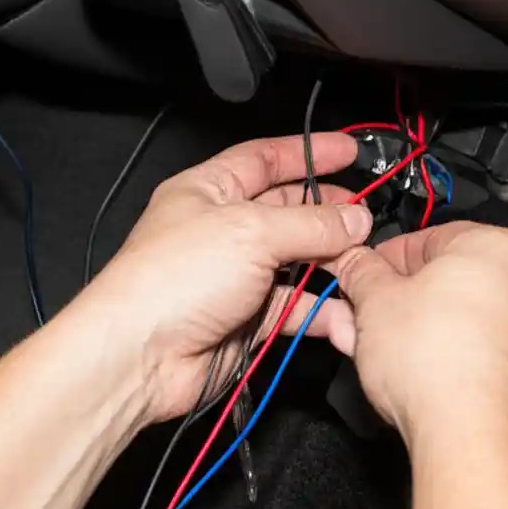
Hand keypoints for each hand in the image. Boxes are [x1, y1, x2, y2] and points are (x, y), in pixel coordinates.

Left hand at [79, 134, 372, 422]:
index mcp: (209, 190)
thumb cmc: (173, 279)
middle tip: (367, 214)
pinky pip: (294, 308)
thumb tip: (355, 219)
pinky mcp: (246, 321)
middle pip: (288, 211)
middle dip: (329, 212)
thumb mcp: (251, 232)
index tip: (349, 152)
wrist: (140, 357)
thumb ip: (311, 223)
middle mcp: (222, 230)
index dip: (308, 153)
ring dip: (331, 264)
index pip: (265, 159)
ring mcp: (235, 276)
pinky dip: (321, 311)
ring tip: (362, 264)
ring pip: (297, 262)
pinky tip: (343, 312)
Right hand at [328, 222, 507, 442]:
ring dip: (417, 327)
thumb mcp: (374, 301)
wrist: (472, 437)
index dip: (384, 260)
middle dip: (398, 299)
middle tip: (361, 315)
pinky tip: (412, 371)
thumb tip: (355, 263)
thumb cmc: (432, 361)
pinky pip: (484, 348)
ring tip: (373, 346)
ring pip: (465, 316)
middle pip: (448, 279)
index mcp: (497, 245)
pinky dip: (449, 352)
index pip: (428, 238)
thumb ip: (362, 272)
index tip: (360, 277)